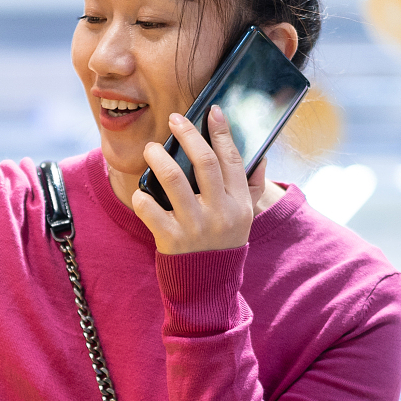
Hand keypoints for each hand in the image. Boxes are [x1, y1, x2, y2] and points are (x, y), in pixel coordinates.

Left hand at [129, 105, 263, 254]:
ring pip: (173, 178)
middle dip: (188, 134)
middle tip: (175, 119)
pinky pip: (150, 209)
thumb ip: (253, 188)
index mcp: (239, 203)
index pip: (232, 159)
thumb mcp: (245, 219)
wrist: (209, 290)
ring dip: (158, 157)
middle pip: (203, 161)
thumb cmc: (224, 246)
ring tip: (151, 148)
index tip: (212, 111)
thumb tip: (260, 158)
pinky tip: (141, 191)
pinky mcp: (172, 240)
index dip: (221, 132)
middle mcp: (220, 212)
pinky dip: (142, 196)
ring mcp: (195, 225)